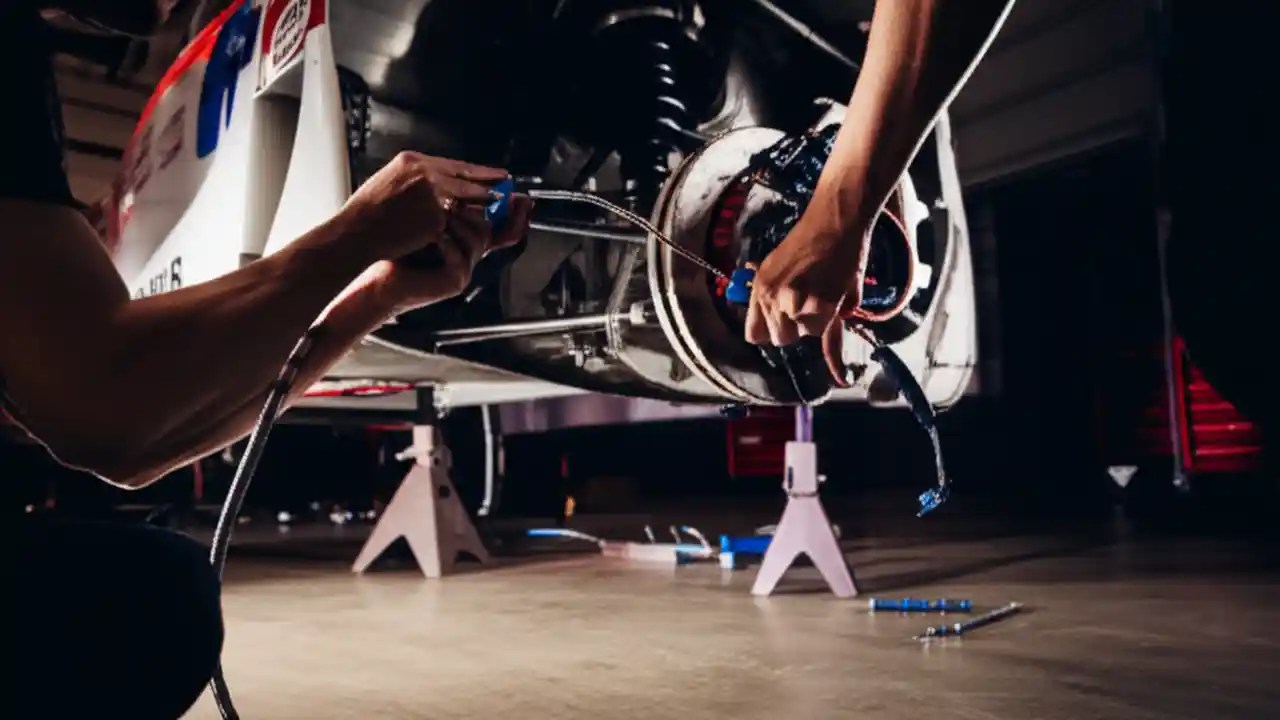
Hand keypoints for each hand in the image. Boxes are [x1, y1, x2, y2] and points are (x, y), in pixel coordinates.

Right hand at [336, 151, 513, 264]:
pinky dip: (469, 223)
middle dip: (488, 181)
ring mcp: (433, 195)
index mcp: (412, 161)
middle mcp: (425, 173)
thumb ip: (412, 179)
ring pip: (467, 198)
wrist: (356, 233)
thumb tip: (431, 182)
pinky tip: (481, 225)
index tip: (491, 172)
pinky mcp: (436, 217)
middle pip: (466, 177)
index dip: (475, 170)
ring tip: (501, 202)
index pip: (453, 164)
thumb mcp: (387, 181)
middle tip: (506, 183)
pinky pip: (458, 221)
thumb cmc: (365, 213)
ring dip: (485, 201)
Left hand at [362, 193, 532, 312]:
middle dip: (497, 209)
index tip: (512, 185)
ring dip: (464, 222)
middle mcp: (470, 252)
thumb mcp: (423, 218)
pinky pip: (460, 259)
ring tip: (450, 211)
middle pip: (495, 227)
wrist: (381, 275)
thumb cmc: (398, 246)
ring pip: (479, 240)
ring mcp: (465, 267)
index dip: (508, 205)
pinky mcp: (454, 281)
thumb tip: (458, 171)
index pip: (496, 220)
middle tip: (497, 193)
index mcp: (466, 237)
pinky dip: (450, 244)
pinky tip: (438, 235)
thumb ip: (442, 200)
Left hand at [744, 188, 870, 385]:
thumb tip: (769, 314)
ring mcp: (802, 306)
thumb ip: (769, 293)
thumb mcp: (774, 264)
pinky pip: (829, 340)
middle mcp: (777, 301)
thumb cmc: (807, 239)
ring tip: (825, 293)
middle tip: (808, 301)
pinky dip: (835, 359)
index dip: (769, 330)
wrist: (835, 222)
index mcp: (760, 290)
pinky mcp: (828, 307)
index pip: (755, 334)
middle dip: (795, 326)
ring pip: (809, 334)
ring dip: (818, 322)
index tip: (778, 323)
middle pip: (783, 338)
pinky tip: (841, 376)